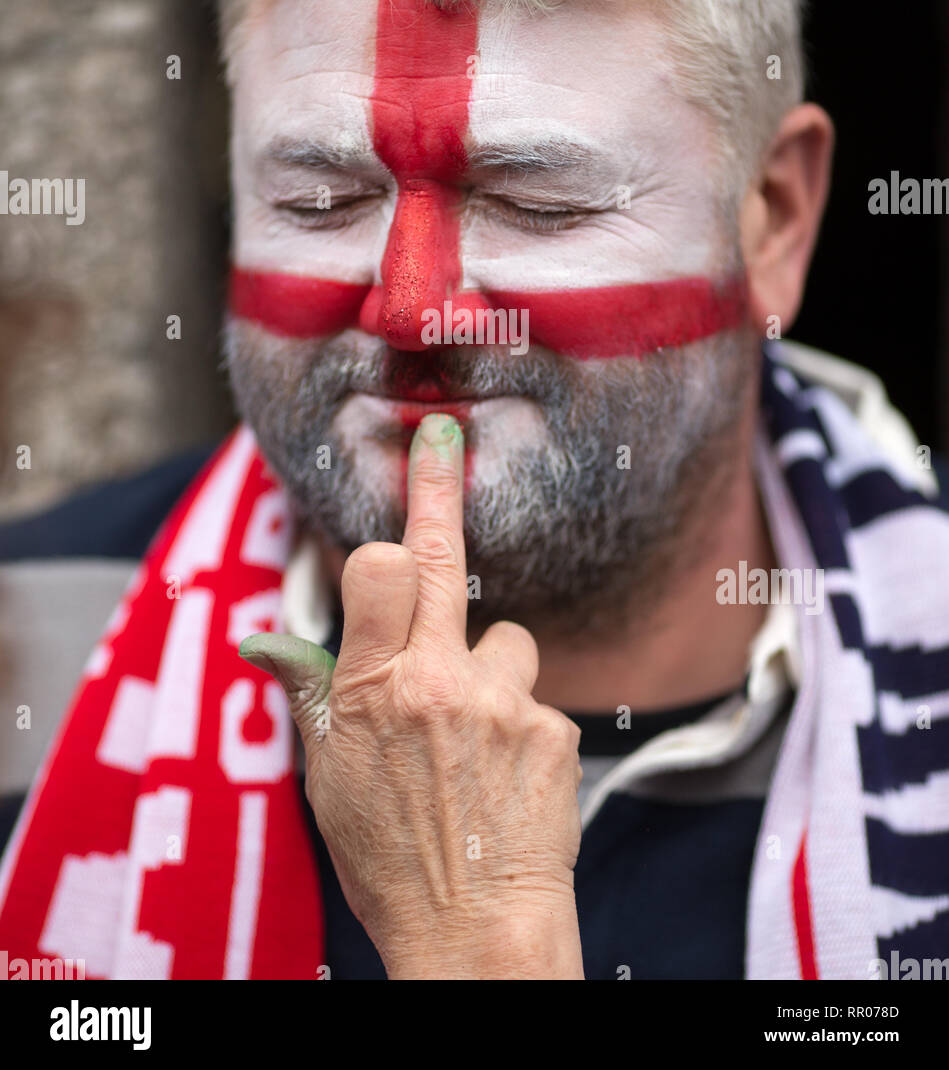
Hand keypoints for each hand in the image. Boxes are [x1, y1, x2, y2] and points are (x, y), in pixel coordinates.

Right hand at [240, 412, 583, 979]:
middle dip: (439, 490)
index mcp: (376, 689)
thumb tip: (262, 643)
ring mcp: (507, 704)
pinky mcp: (557, 730)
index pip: (383, 569)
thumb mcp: (327, 776)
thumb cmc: (390, 858)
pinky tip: (504, 775)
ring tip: (473, 736)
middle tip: (443, 435)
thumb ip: (309, 692)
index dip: (392, 530)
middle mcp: (441, 683)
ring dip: (491, 669)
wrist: (477, 935)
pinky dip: (520, 722)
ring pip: (506, 640)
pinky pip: (535, 698)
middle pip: (442, 564)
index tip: (414, 466)